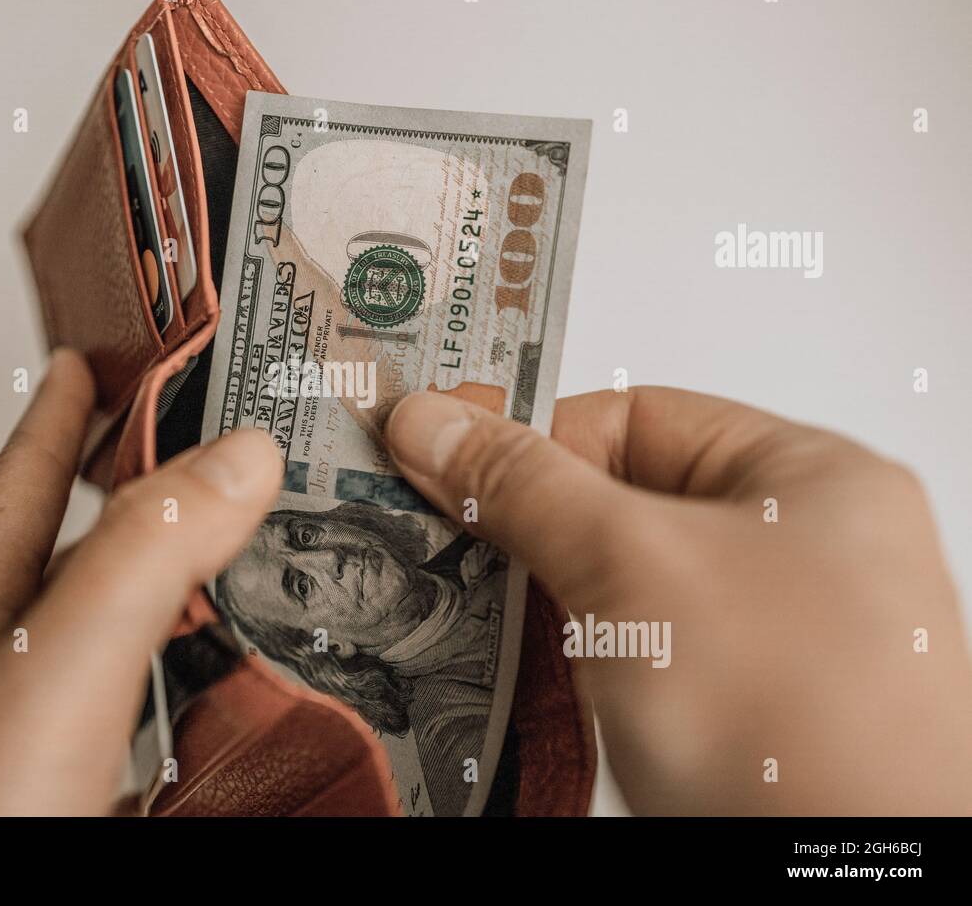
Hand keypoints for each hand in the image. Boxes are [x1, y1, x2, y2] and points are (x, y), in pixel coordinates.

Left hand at [0, 349, 281, 814]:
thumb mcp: (51, 668)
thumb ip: (144, 554)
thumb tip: (237, 454)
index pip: (20, 482)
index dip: (60, 414)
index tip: (90, 357)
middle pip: (64, 560)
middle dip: (130, 500)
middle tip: (194, 455)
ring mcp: (16, 754)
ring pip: (106, 655)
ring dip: (170, 609)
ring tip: (232, 574)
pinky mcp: (53, 815)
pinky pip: (131, 740)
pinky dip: (185, 713)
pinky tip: (217, 726)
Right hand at [385, 387, 971, 814]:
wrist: (842, 883)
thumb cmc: (794, 721)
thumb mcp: (633, 568)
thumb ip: (524, 486)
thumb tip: (435, 424)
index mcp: (808, 480)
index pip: (637, 419)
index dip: (535, 435)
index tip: (445, 459)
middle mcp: (796, 552)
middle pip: (623, 502)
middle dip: (527, 524)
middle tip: (436, 533)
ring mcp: (768, 639)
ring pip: (621, 587)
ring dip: (541, 601)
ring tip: (466, 611)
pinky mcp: (736, 712)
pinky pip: (631, 657)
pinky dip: (569, 662)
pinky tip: (516, 676)